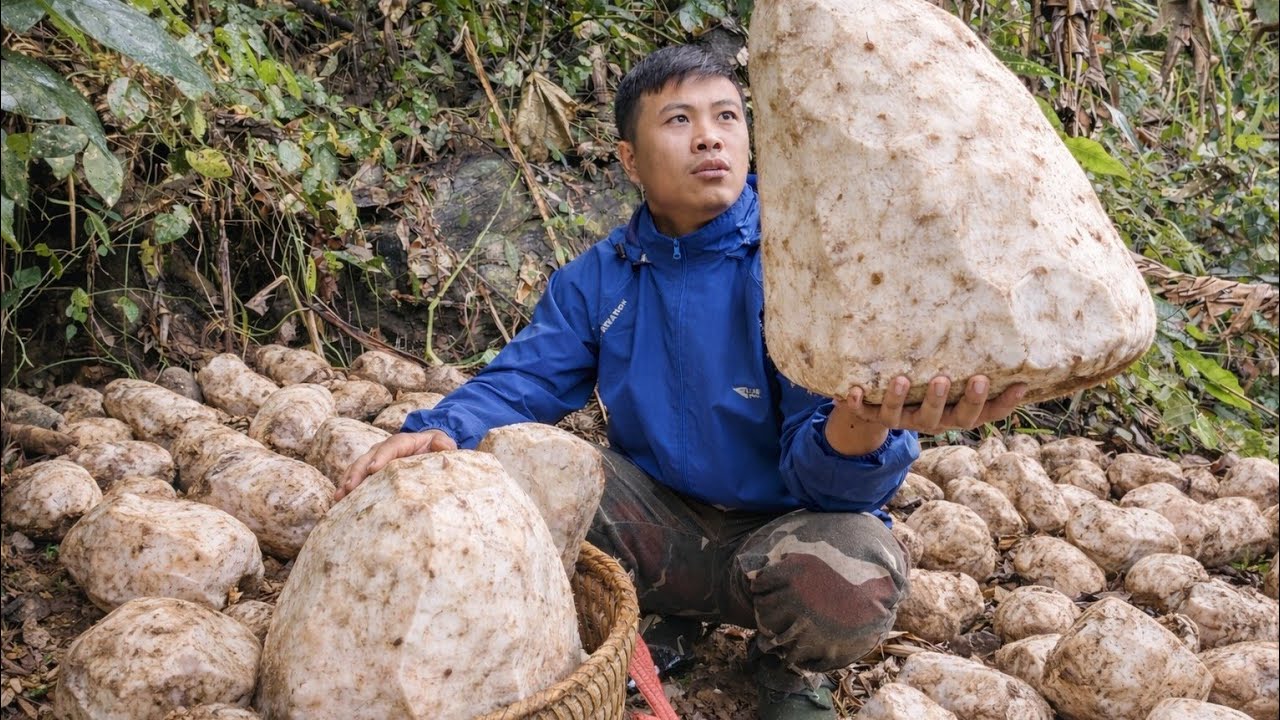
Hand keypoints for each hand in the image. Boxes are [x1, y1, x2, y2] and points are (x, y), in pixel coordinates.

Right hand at [334, 430, 456, 500]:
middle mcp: (382, 450)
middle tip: (349, 487)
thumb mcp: (442, 442)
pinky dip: (346, 487)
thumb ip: (444, 443)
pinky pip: (355, 477)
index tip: (372, 469)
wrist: (425, 446)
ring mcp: (374, 459)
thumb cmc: (433, 446)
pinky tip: (338, 501)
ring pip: (357, 468)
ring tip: (339, 496)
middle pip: (366, 458)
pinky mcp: (370, 471)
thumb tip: (445, 447)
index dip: (380, 457)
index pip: (389, 448)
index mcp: (400, 442)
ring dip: (347, 481)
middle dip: (357, 472)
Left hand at [835, 375, 1026, 434]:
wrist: (877, 405)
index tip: (1019, 385)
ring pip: (905, 418)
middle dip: (957, 401)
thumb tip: (1005, 329)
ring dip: (901, 399)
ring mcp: (903, 420)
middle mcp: (932, 420)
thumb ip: (966, 358)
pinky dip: (858, 404)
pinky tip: (853, 391)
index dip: (1003, 405)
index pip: (985, 414)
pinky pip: (865, 413)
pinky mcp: (874, 415)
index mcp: (954, 413)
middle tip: (964, 379)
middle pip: (949, 419)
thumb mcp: (949, 373)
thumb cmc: (924, 381)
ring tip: (901, 380)